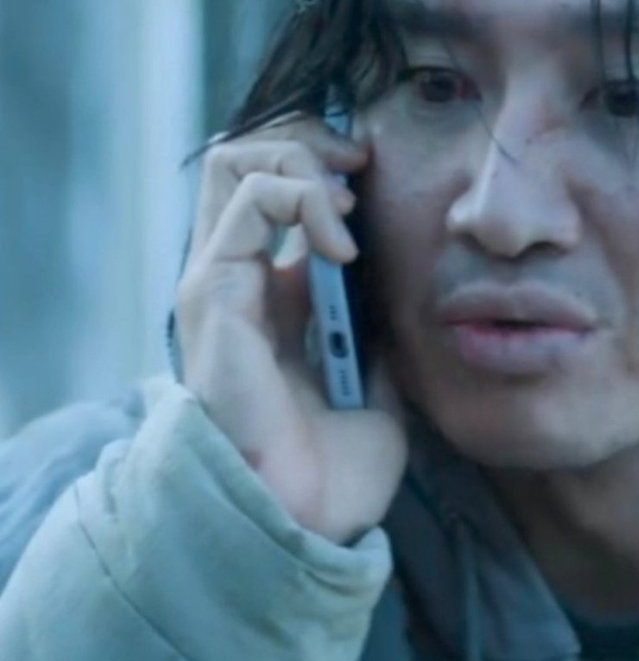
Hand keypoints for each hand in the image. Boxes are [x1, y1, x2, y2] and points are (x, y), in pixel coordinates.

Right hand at [174, 115, 407, 543]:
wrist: (311, 517)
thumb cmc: (340, 459)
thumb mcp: (377, 368)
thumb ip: (375, 316)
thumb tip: (402, 270)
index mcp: (272, 292)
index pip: (275, 187)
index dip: (324, 165)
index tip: (376, 173)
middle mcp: (237, 277)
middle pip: (245, 158)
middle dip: (308, 142)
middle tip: (359, 166)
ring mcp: (220, 282)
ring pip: (238, 160)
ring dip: (307, 162)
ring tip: (350, 202)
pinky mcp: (214, 293)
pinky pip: (251, 202)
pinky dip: (303, 199)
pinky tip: (343, 246)